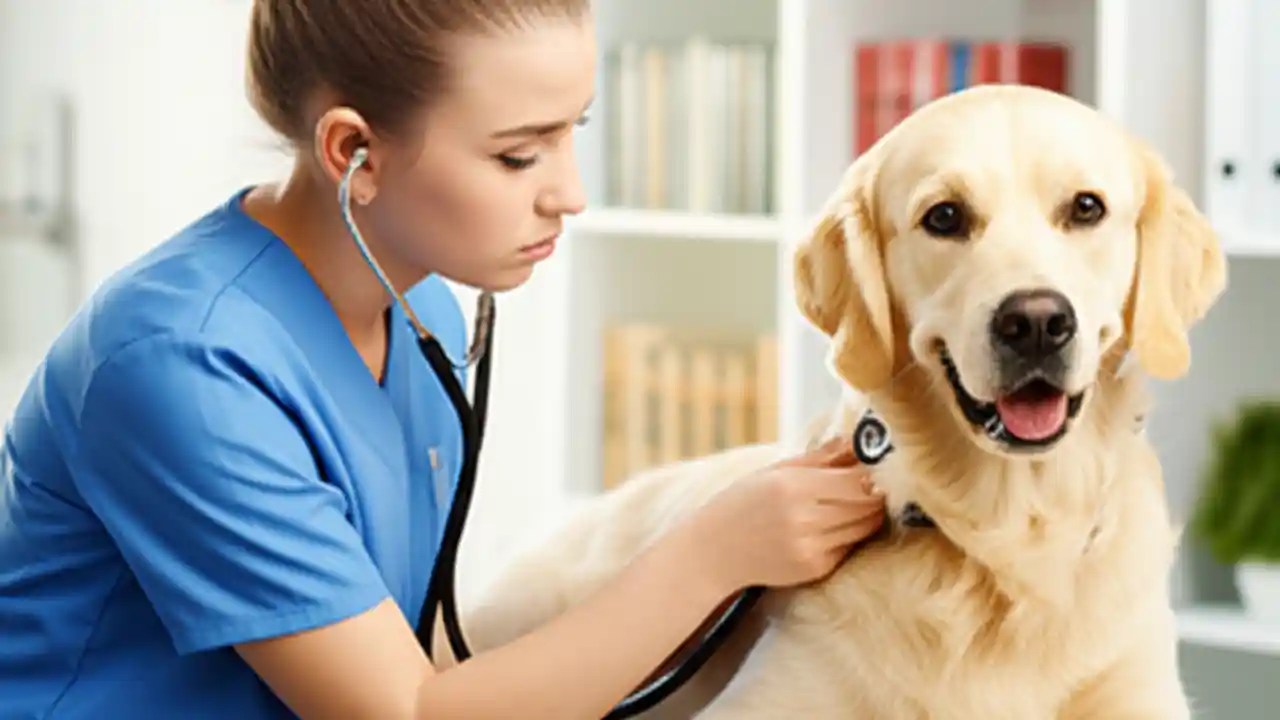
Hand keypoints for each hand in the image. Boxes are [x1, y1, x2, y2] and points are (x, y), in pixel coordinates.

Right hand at [688, 437, 886, 593]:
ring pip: (864, 527)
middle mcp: (804, 519)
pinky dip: (849, 535)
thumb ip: (820, 458)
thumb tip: (856, 443)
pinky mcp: (814, 568)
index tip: (875, 467)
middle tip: (872, 483)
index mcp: (793, 487)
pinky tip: (830, 526)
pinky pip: (849, 547)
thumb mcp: (775, 471)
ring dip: (867, 514)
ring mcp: (811, 547)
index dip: (874, 474)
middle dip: (876, 493)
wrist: (715, 551)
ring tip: (852, 502)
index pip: (859, 481)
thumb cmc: (743, 504)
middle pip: (868, 505)